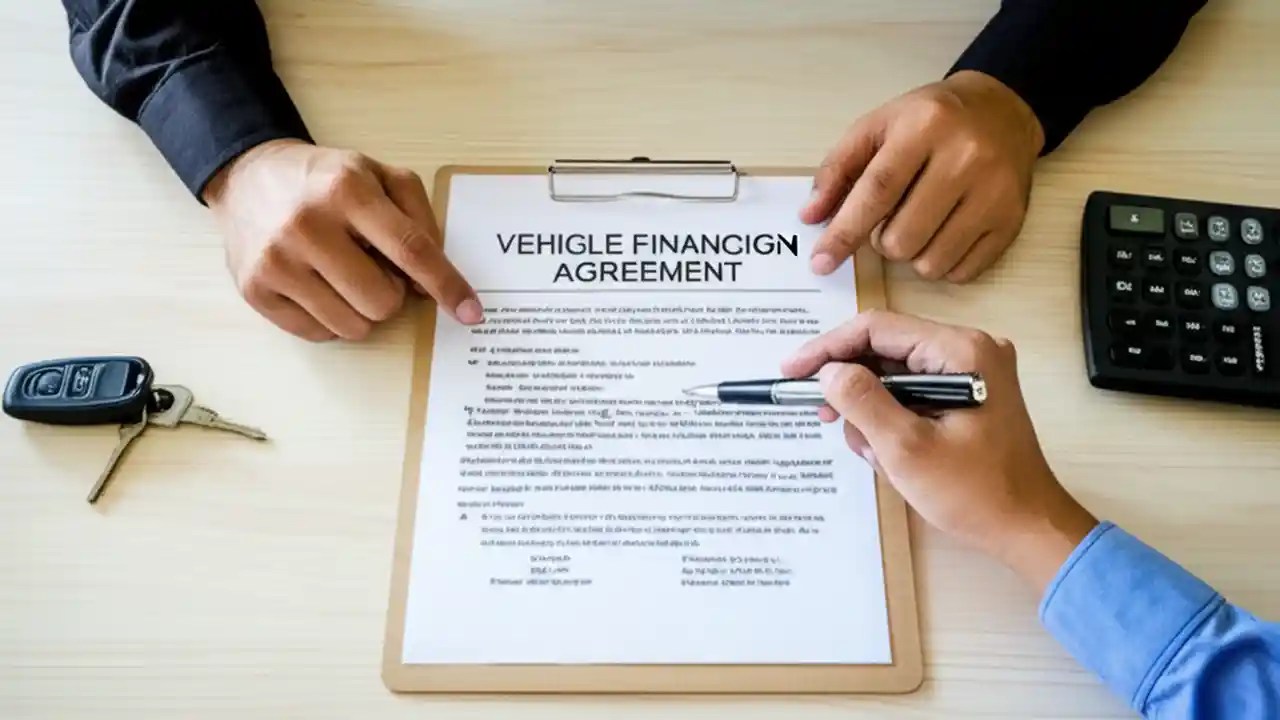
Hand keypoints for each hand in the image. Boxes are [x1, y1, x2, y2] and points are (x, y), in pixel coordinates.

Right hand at [203, 139, 482, 340]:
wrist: (247, 178)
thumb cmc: (325, 181)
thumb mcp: (380, 176)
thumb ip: (418, 220)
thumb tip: (427, 282)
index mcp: (348, 191)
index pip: (410, 250)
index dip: (446, 285)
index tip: (471, 312)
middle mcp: (308, 226)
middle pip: (383, 301)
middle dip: (390, 292)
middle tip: (371, 266)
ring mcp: (277, 261)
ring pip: (353, 326)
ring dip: (360, 309)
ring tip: (342, 274)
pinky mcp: (255, 291)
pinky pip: (318, 334)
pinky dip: (329, 318)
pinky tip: (316, 284)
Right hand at [781, 310, 1096, 591]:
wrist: (1027, 528)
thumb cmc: (975, 492)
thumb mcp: (906, 449)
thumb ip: (862, 401)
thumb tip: (827, 372)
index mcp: (961, 351)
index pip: (877, 329)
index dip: (828, 348)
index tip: (792, 372)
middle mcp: (969, 350)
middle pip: (885, 349)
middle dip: (851, 386)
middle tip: (820, 413)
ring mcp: (971, 373)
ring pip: (895, 376)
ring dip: (872, 412)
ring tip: (874, 453)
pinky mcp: (968, 395)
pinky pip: (912, 394)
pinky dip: (892, 421)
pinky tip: (890, 454)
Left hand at [802, 71, 1044, 282]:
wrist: (1001, 111)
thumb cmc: (929, 121)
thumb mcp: (877, 127)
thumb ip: (837, 169)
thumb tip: (810, 217)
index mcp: (925, 127)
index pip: (876, 192)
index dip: (844, 232)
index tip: (820, 262)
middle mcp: (965, 158)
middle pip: (901, 237)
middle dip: (882, 241)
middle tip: (890, 219)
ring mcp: (994, 192)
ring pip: (929, 262)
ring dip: (911, 255)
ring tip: (917, 224)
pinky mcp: (1012, 220)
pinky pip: (961, 272)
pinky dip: (941, 264)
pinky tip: (943, 235)